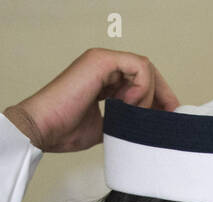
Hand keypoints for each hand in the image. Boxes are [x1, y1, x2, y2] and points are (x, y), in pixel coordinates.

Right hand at [4, 48, 178, 151]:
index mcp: (103, 77)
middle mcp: (104, 65)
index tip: (168, 117)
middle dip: (163, 94)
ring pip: (145, 69)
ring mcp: (102, 60)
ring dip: (148, 96)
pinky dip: (141, 88)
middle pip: (147, 71)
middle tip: (169, 116)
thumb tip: (146, 128)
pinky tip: (129, 105)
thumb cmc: (64, 129)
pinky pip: (139, 67)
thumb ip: (125, 121)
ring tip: (134, 116)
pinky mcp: (101, 61)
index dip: (159, 97)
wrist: (42, 129)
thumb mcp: (106, 127)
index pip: (141, 79)